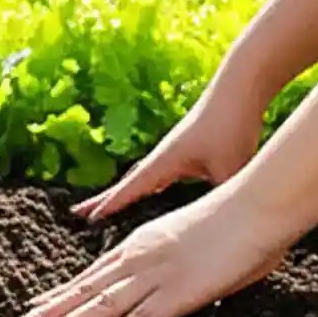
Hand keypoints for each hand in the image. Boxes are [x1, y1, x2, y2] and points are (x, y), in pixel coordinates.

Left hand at [13, 192, 290, 316]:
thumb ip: (172, 253)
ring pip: (101, 305)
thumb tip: (172, 267)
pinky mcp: (180, 293)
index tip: (38, 302)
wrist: (255, 204)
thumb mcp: (189, 235)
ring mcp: (157, 275)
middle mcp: (139, 257)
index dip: (63, 291)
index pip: (92, 272)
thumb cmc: (235, 217)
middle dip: (51, 310)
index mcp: (141, 241)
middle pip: (86, 289)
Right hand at [71, 80, 265, 221]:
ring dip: (124, 191)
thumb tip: (223, 227)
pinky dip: (147, 184)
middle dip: (104, 198)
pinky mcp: (187, 149)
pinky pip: (159, 173)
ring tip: (108, 203)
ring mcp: (174, 152)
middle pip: (127, 182)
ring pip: (142, 177)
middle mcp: (163, 156)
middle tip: (79, 212)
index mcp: (165, 162)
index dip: (110, 204)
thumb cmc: (231, 127)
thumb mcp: (230, 170)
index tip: (87, 217)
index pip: (131, 188)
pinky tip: (152, 189)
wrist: (238, 89)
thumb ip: (224, 201)